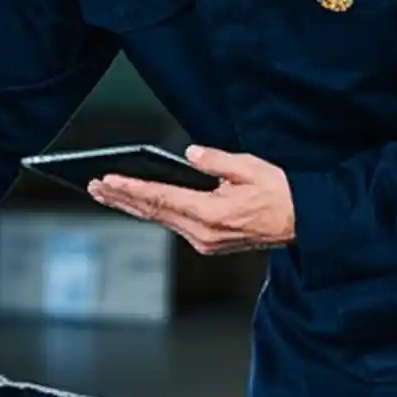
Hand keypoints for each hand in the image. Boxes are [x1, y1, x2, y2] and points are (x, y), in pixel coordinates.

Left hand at [87, 145, 294, 254]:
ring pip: (158, 220)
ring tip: (104, 193)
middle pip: (153, 212)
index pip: (162, 198)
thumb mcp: (251, 167)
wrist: (304, 223)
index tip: (106, 181)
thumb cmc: (280, 193)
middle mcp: (203, 233)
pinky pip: (170, 224)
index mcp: (212, 214)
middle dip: (120, 198)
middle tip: (92, 186)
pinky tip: (134, 203)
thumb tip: (190, 153)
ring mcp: (204, 241)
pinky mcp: (207, 242)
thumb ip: (217, 160)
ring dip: (130, 206)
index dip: (131, 189)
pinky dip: (149, 212)